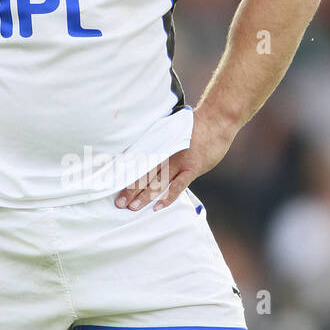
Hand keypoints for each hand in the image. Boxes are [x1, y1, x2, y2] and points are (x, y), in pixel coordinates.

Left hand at [114, 109, 237, 210]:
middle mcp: (166, 154)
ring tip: (133, 208)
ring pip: (158, 182)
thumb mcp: (173, 131)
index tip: (114, 185)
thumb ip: (161, 143)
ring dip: (144, 195)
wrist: (215, 121)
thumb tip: (146, 153)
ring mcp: (179, 162)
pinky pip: (178, 186)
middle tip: (119, 203)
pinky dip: (167, 197)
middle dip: (131, 190)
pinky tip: (158, 206)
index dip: (126, 175)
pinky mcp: (192, 168)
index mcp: (159, 145)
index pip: (139, 162)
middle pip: (145, 174)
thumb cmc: (194, 126)